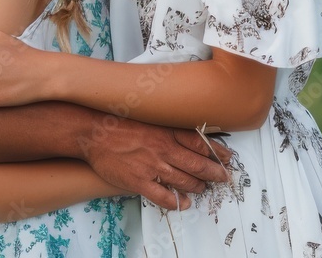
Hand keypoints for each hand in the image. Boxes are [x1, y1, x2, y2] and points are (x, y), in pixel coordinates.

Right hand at [82, 121, 233, 210]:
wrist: (93, 131)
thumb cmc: (118, 122)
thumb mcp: (147, 117)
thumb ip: (166, 127)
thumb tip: (184, 133)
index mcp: (166, 131)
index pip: (199, 143)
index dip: (217, 152)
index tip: (228, 157)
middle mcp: (163, 148)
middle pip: (198, 164)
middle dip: (215, 173)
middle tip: (224, 177)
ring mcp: (153, 166)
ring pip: (185, 181)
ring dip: (197, 187)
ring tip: (202, 188)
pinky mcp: (140, 181)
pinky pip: (164, 197)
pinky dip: (176, 202)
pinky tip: (183, 203)